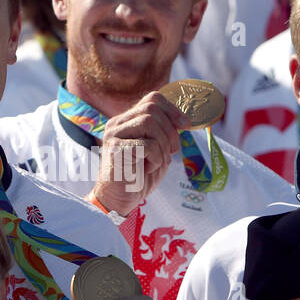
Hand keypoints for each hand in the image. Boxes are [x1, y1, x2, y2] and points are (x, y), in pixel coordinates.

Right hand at [89, 92, 187, 217]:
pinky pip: (146, 144)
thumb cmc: (139, 177)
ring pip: (149, 122)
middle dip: (170, 130)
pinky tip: (148, 168)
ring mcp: (113, 135)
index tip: (186, 125)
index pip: (152, 99)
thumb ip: (165, 133)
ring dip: (163, 144)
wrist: (119, 200)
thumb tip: (184, 120)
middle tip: (172, 151)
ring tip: (159, 161)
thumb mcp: (157, 150)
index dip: (173, 109)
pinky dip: (156, 157)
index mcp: (126, 121)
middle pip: (152, 108)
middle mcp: (117, 124)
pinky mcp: (115, 150)